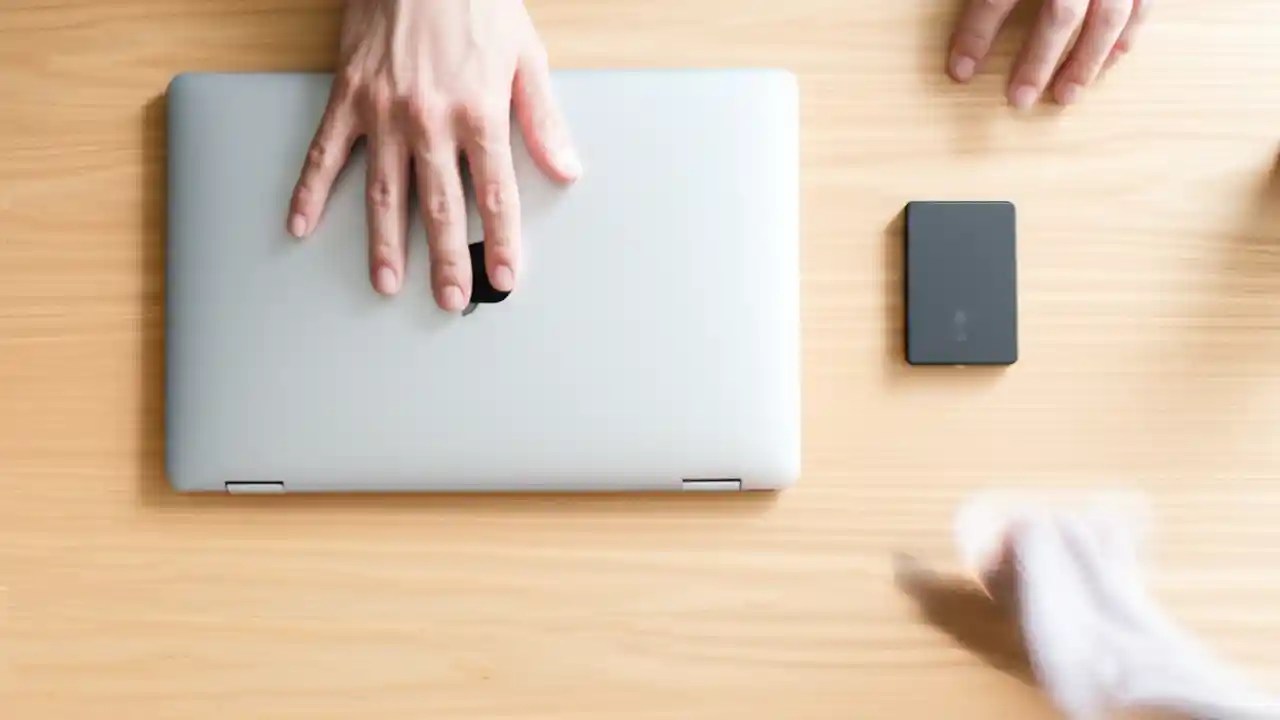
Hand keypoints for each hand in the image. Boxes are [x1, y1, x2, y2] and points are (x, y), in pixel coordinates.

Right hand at [286, 0, 580, 310]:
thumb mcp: (526, 56)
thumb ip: (542, 120)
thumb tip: (567, 169)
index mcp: (479, 113)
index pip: (495, 194)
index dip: (502, 241)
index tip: (504, 277)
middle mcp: (430, 120)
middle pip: (441, 206)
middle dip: (448, 260)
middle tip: (451, 299)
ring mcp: (383, 112)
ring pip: (385, 193)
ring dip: (386, 243)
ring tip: (386, 282)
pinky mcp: (348, 97)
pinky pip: (325, 153)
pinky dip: (311, 192)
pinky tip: (302, 225)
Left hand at [947, 0, 1150, 107]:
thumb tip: (960, 34)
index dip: (978, 32)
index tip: (960, 70)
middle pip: (1061, 11)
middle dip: (1039, 59)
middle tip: (1019, 100)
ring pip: (1108, 16)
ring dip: (1087, 62)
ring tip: (1064, 97)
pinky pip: (1140, 7)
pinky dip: (1124, 39)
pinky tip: (1106, 67)